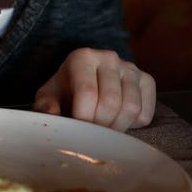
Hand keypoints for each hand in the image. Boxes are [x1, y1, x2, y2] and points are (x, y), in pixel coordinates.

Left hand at [32, 48, 155, 131]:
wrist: (86, 85)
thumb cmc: (65, 93)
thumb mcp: (48, 98)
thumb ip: (45, 107)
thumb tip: (53, 114)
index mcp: (82, 57)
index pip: (87, 92)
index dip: (83, 118)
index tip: (78, 129)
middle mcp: (109, 57)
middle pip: (111, 102)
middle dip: (101, 126)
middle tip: (92, 134)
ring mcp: (130, 67)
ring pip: (131, 108)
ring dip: (117, 127)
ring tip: (104, 129)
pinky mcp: (147, 80)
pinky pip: (146, 112)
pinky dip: (133, 124)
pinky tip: (118, 119)